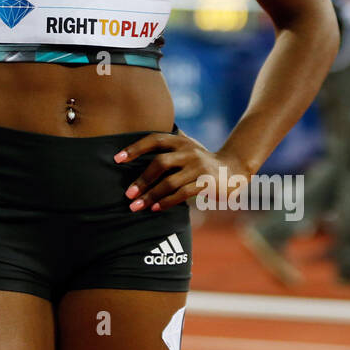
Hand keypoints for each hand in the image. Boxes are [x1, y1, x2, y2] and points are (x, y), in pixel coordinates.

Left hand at [114, 129, 249, 211]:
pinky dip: (167, 202)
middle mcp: (189, 151)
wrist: (233, 169)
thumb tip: (132, 152)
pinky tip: (155, 209)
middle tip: (128, 194)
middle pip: (160, 163)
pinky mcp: (206, 182)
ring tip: (136, 206)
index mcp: (180, 140)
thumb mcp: (186, 148)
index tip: (116, 159)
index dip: (134, 148)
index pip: (154, 140)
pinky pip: (183, 193)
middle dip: (142, 180)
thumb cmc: (200, 161)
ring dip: (151, 196)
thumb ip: (166, 148)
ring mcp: (198, 166)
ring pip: (170, 182)